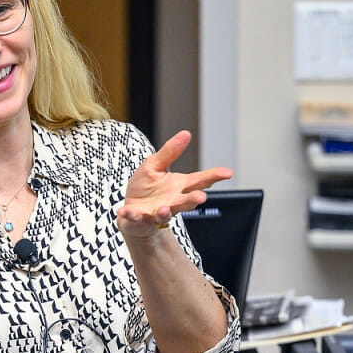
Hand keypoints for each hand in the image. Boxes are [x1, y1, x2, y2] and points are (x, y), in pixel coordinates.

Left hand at [116, 130, 233, 237]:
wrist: (130, 212)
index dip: (214, 176)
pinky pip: (136, 218)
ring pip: (164, 213)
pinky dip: (131, 215)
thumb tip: (186, 134)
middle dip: (193, 200)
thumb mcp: (155, 165)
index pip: (199, 180)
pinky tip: (125, 211)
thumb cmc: (145, 188)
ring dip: (164, 212)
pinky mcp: (140, 219)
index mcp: (178, 187)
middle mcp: (171, 202)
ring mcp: (156, 212)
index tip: (228, 173)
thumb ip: (170, 152)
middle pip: (185, 201)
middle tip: (201, 197)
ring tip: (163, 209)